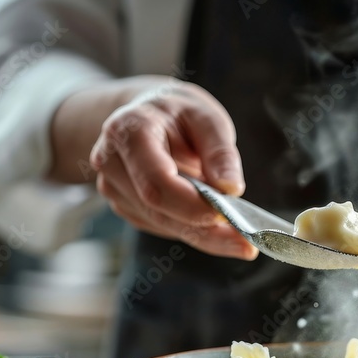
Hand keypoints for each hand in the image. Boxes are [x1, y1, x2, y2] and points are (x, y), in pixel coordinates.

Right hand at [84, 80, 257, 258]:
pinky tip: (210, 219)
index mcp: (130, 131)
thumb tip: (231, 189)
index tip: (227, 214)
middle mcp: (111, 161)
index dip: (192, 205)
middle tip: (245, 244)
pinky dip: (190, 228)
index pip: (157, 182)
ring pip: (161, 224)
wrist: (149, 114)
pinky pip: (161, 226)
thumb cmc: (179, 113)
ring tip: (236, 232)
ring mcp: (112, 186)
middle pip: (157, 209)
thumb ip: (220, 152)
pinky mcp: (123, 204)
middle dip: (204, 231)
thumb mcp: (207, 118)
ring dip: (201, 233)